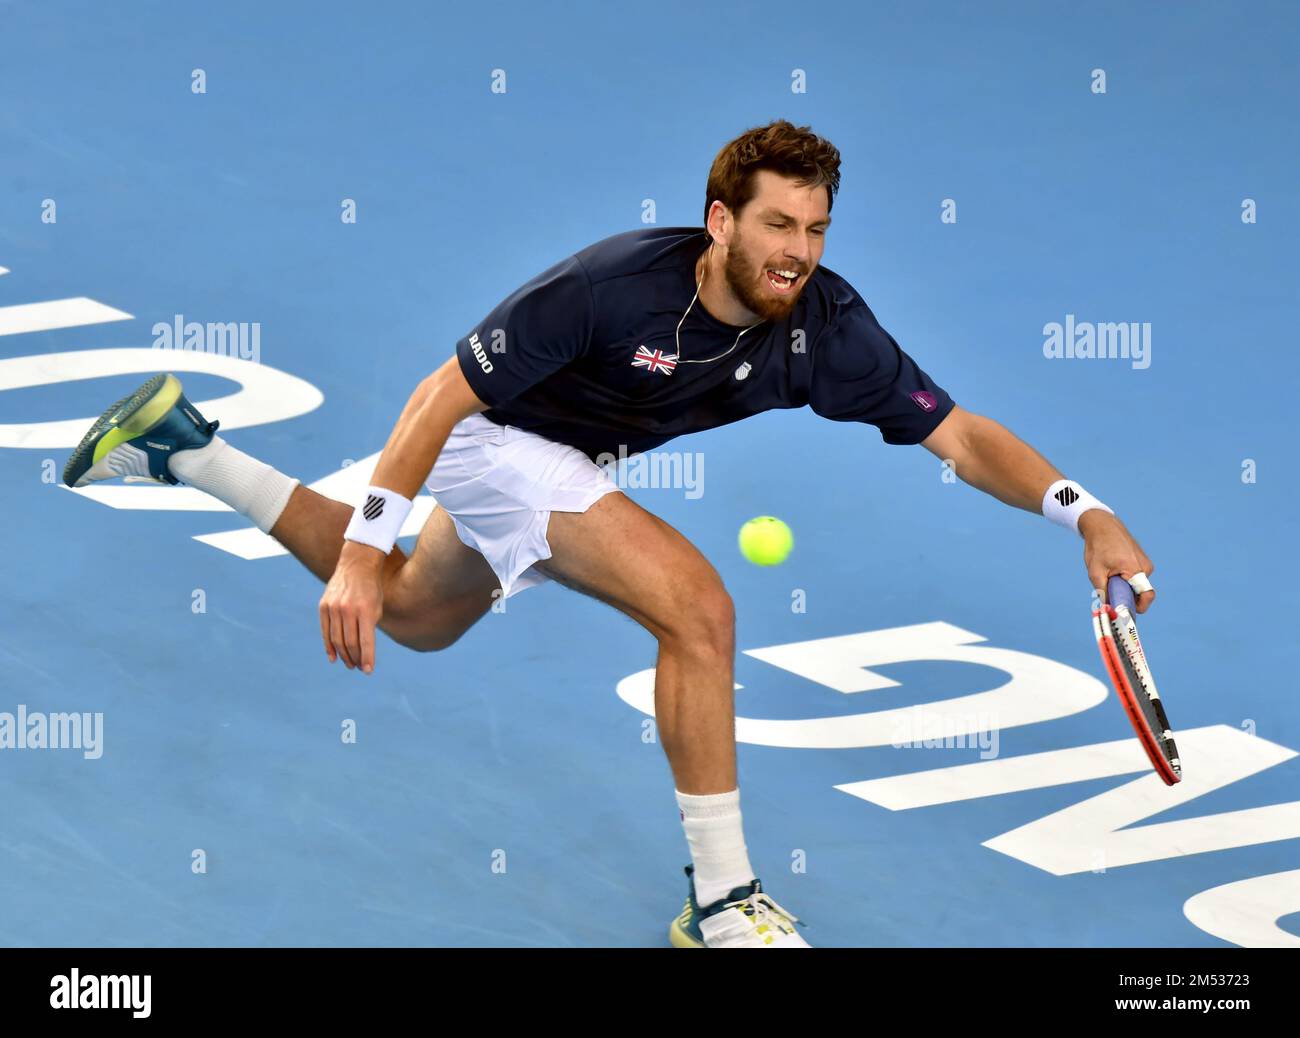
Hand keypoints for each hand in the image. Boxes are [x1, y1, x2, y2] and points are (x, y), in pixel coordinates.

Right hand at [319, 540, 385, 672]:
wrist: (356, 565)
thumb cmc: (372, 588)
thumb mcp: (377, 606)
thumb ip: (369, 627)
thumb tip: (363, 651)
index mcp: (365, 610)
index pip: (366, 641)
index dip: (367, 658)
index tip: (368, 671)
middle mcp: (348, 609)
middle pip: (349, 643)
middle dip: (355, 658)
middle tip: (358, 667)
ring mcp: (333, 608)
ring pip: (336, 639)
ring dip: (343, 655)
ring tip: (350, 664)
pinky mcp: (323, 606)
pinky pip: (325, 631)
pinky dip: (328, 646)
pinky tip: (333, 657)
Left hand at [1079, 510, 1155, 613]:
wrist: (1103, 526)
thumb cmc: (1098, 547)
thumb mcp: (1095, 572)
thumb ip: (1103, 592)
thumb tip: (1107, 611)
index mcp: (1135, 569)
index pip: (1146, 595)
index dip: (1139, 608)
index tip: (1127, 615)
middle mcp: (1145, 567)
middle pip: (1139, 592)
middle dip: (1125, 596)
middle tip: (1109, 594)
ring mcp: (1145, 563)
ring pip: (1136, 584)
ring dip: (1123, 586)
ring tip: (1108, 574)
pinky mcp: (1142, 561)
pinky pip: (1135, 576)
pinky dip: (1125, 578)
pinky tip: (1112, 569)